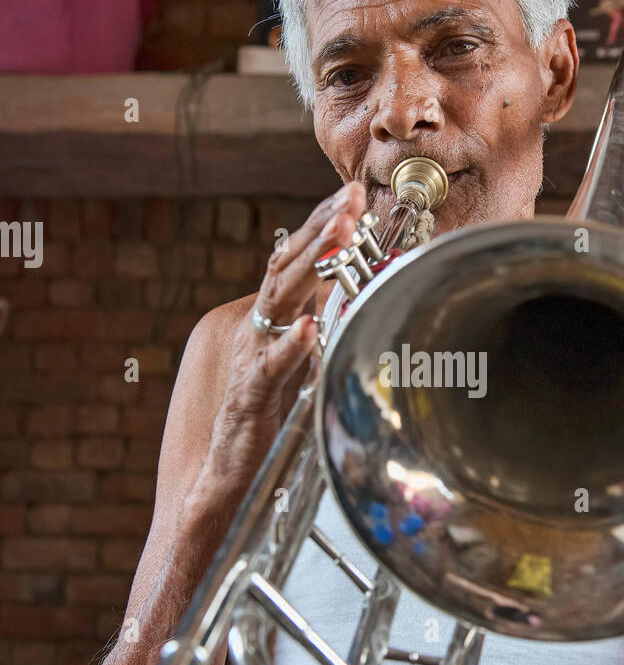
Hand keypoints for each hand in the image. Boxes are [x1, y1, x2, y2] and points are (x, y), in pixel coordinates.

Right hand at [192, 181, 366, 504]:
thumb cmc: (267, 415)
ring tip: (341, 237)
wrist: (227, 471)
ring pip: (280, 303)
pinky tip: (306, 328)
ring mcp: (252, 360)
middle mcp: (259, 329)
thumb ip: (320, 327)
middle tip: (351, 199)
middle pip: (289, 268)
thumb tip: (355, 297)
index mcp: (272, 317)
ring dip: (312, 267)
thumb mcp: (301, 360)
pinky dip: (289, 347)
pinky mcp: (251, 398)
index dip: (321, 223)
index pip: (296, 259)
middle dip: (322, 230)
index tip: (350, 192)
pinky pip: (270, 369)